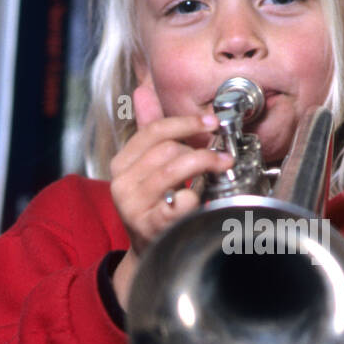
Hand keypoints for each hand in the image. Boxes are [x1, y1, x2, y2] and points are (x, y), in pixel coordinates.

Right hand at [109, 85, 232, 309]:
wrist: (151, 252)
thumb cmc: (154, 206)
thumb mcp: (146, 168)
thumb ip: (148, 130)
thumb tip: (143, 91)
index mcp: (121, 164)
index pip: (153, 131)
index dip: (185, 123)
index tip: (210, 123)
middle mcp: (122, 183)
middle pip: (167, 149)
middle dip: (201, 149)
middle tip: (222, 154)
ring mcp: (134, 206)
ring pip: (174, 169)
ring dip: (205, 165)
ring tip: (221, 166)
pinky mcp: (150, 226)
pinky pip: (180, 201)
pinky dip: (195, 196)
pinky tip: (201, 198)